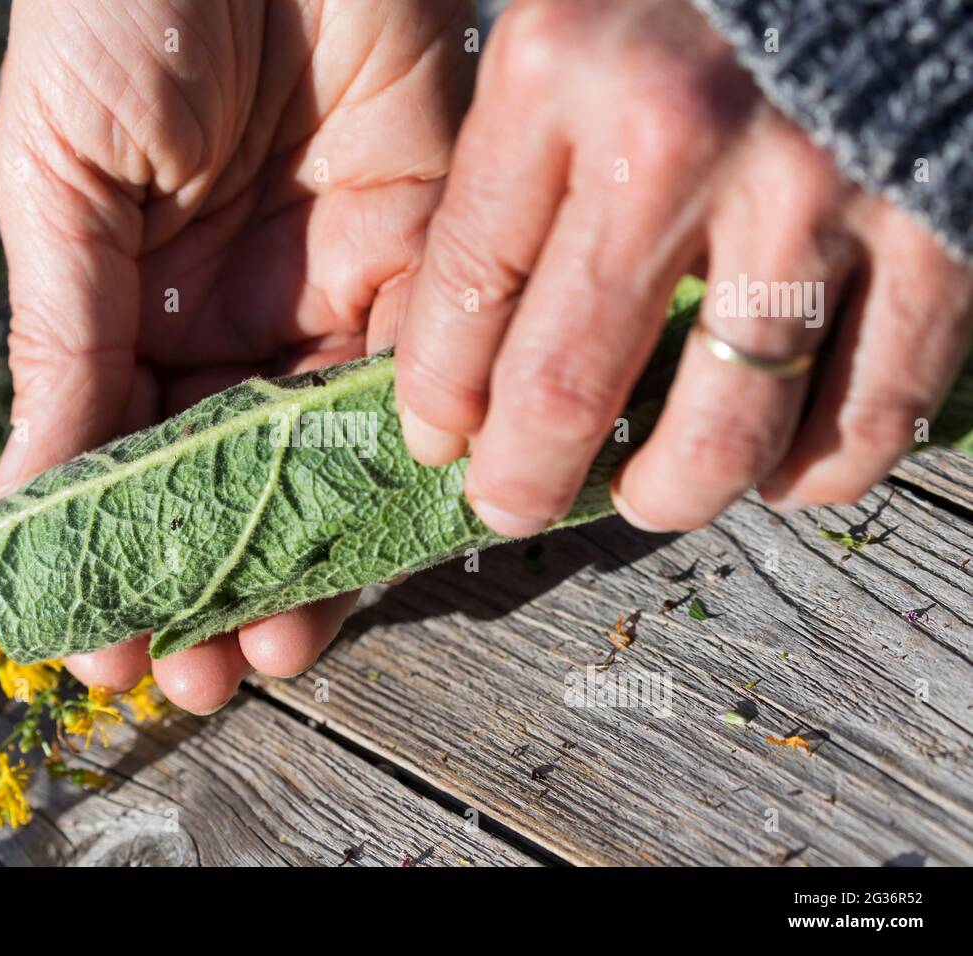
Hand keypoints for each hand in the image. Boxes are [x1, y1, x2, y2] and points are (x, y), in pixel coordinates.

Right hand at [0, 0, 473, 710]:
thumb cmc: (120, 7)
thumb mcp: (61, 175)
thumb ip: (65, 339)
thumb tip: (29, 503)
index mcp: (130, 301)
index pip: (124, 456)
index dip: (117, 554)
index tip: (101, 652)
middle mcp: (236, 314)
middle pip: (234, 480)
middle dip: (219, 580)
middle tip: (204, 679)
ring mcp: (334, 291)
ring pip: (327, 456)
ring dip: (308, 553)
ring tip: (278, 644)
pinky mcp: (432, 253)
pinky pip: (425, 377)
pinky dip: (405, 459)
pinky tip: (380, 540)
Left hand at [396, 0, 972, 535]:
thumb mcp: (576, 18)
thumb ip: (522, 154)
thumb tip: (476, 328)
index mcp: (559, 70)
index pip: (465, 287)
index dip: (439, 392)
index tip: (436, 436)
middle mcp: (674, 137)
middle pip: (567, 386)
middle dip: (522, 480)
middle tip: (509, 504)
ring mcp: (811, 187)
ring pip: (722, 430)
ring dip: (669, 493)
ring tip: (643, 496)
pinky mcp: (934, 227)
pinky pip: (870, 406)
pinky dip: (818, 468)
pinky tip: (778, 472)